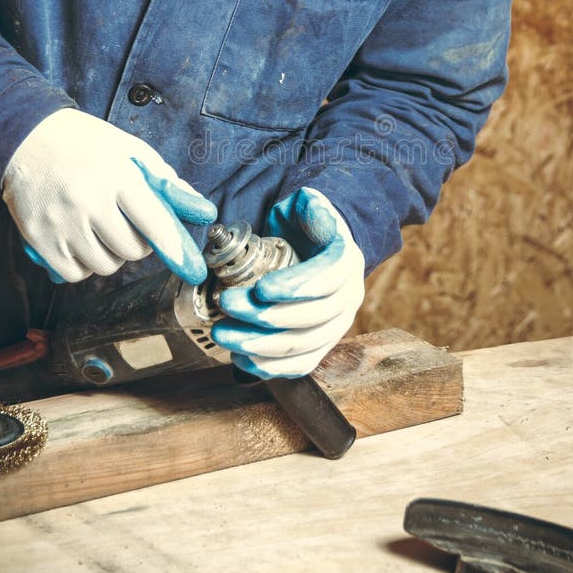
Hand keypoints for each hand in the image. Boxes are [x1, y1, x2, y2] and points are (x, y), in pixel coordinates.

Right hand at [2, 108, 216, 283]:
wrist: (25, 137)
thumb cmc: (85, 143)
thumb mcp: (130, 149)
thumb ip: (164, 179)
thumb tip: (198, 207)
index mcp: (117, 176)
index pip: (154, 223)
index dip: (173, 247)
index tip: (187, 264)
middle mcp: (88, 200)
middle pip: (132, 250)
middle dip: (138, 244)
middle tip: (128, 226)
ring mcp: (61, 222)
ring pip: (105, 265)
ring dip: (111, 255)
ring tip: (101, 230)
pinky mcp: (39, 238)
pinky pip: (75, 274)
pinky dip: (84, 265)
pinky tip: (81, 242)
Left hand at [211, 187, 364, 377]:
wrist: (313, 249)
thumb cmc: (304, 227)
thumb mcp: (306, 204)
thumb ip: (309, 204)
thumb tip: (312, 208)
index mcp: (346, 261)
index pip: (326, 280)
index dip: (294, 287)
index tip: (259, 288)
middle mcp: (348, 297)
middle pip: (311, 318)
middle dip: (265, 317)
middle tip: (227, 305)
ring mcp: (336, 325)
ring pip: (303, 346)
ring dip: (260, 346)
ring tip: (223, 334)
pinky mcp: (321, 345)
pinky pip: (300, 366)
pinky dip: (270, 368)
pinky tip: (241, 359)